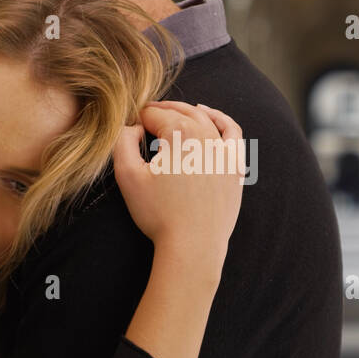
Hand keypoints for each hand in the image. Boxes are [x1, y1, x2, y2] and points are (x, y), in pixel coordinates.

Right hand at [113, 101, 244, 269]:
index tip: (129, 130)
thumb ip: (122, 141)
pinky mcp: (235, 165)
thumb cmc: (159, 214)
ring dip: (185, 111)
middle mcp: (206, 135)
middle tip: (143, 118)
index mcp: (180, 133)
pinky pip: (232, 131)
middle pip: (179, 111)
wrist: (193, 245)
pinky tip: (207, 115)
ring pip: (204, 118)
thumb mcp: (127, 176)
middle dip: (159, 112)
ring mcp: (225, 149)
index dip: (136, 120)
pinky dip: (220, 118)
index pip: (153, 114)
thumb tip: (131, 126)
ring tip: (170, 113)